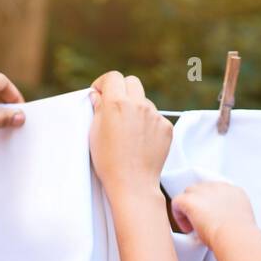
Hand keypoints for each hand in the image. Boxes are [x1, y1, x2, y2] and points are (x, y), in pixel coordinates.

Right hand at [88, 71, 171, 197]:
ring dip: (136, 108)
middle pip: (131, 82)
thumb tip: (99, 96)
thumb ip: (98, 108)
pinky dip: (148, 124)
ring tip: (129, 131)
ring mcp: (155, 115)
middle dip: (122, 90)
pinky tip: (141, 140)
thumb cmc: (108, 161)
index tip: (101, 93)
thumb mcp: (94, 133)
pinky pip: (156, 117)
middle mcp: (138, 105)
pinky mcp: (166, 127)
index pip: (113, 77)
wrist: (133, 183)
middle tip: (115, 106)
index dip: (104, 83)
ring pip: (145, 101)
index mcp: (116, 103)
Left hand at [171, 180, 255, 244]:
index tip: (212, 218)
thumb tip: (223, 225)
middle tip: (201, 223)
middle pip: (203, 189)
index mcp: (235, 192)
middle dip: (199, 204)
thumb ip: (231, 217)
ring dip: (188, 208)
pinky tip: (187, 229)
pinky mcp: (190, 200)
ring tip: (193, 226)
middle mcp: (219, 187)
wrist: (236, 237)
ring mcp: (204, 191)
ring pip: (189, 193)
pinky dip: (179, 215)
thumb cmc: (240, 236)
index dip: (211, 205)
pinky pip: (177, 201)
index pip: (218, 191)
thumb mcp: (241, 223)